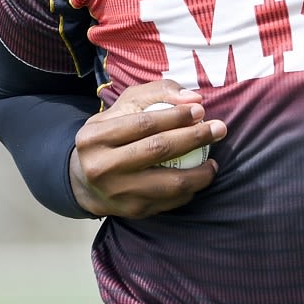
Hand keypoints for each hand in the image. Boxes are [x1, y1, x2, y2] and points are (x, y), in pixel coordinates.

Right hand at [70, 79, 227, 217]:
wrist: (84, 178)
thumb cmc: (112, 133)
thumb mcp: (126, 105)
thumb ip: (159, 93)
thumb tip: (193, 99)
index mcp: (96, 137)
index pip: (144, 123)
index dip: (176, 116)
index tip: (201, 110)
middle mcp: (102, 167)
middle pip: (158, 150)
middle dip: (195, 137)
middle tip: (219, 129)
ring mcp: (117, 193)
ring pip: (169, 183)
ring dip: (200, 172)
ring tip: (214, 161)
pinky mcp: (132, 211)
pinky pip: (170, 201)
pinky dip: (190, 189)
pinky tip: (199, 177)